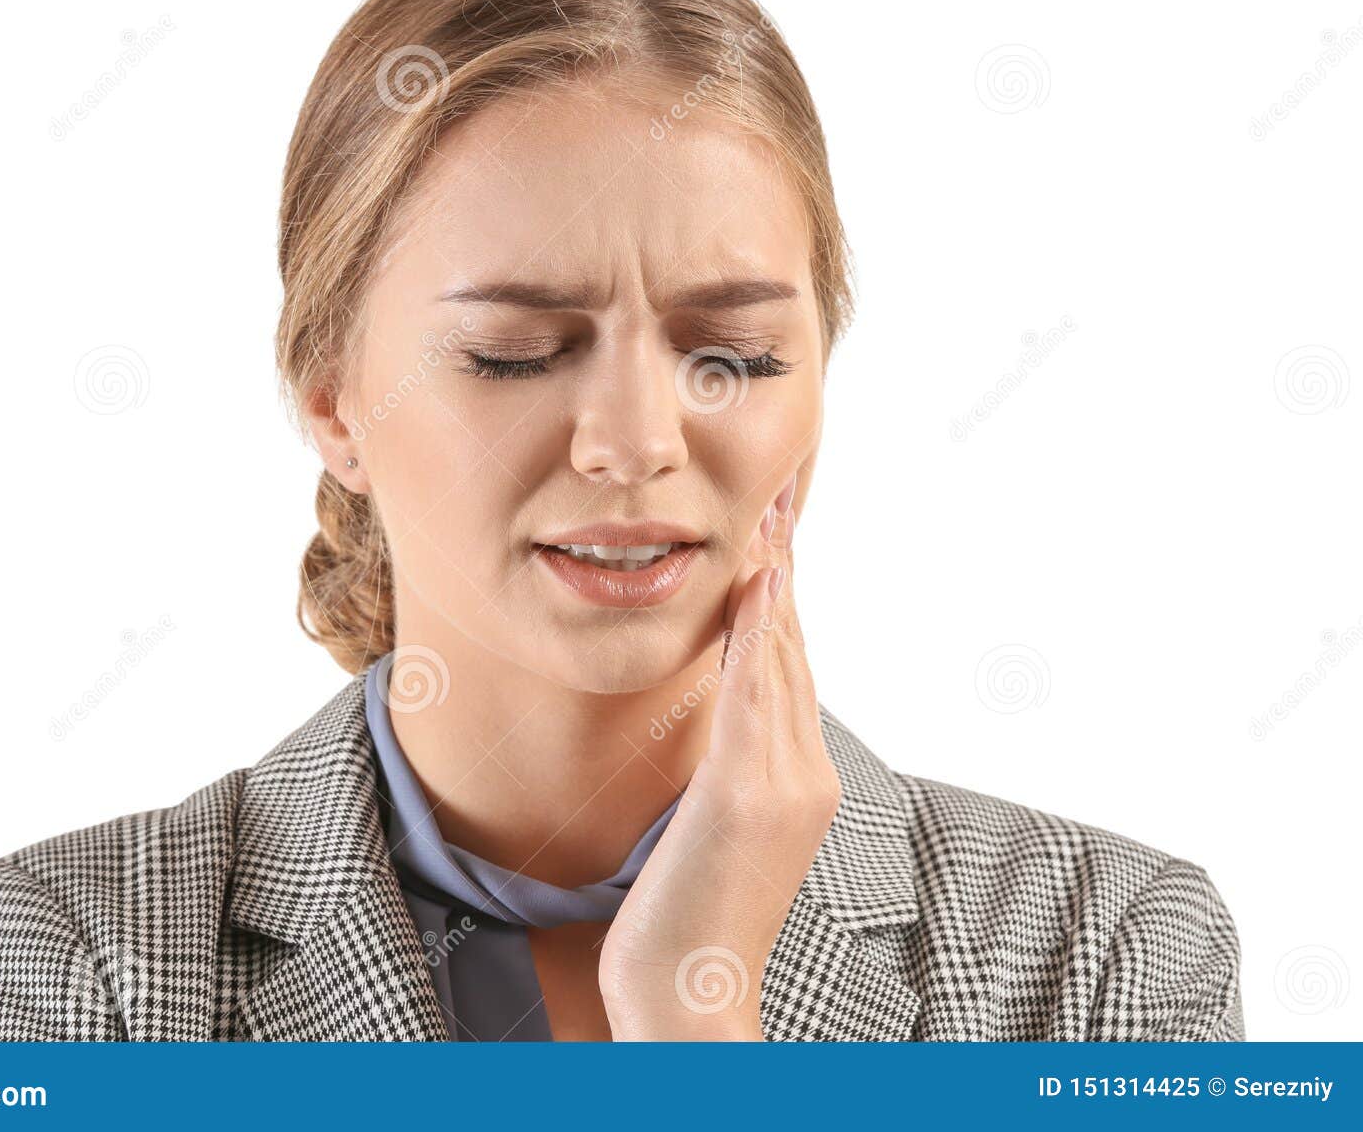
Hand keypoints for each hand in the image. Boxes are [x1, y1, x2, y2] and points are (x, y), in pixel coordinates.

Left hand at [597, 469, 841, 1039]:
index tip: (777, 538)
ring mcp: (784, 785)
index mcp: (800, 782)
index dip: (786, 601)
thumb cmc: (687, 918)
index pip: (793, 672)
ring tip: (773, 514)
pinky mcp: (746, 796)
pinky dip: (759, 632)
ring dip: (778, 581)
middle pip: (797, 651)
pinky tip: (757, 581)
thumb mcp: (713, 833)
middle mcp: (807, 775)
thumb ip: (728, 774)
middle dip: (788, 572)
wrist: (690, 996)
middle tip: (783, 498)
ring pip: (783, 659)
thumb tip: (719, 729)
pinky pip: (755, 695)